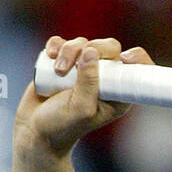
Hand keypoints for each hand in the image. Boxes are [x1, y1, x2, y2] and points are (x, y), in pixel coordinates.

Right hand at [14, 35, 155, 157]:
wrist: (35, 131)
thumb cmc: (62, 126)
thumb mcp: (80, 109)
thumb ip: (89, 82)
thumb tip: (91, 52)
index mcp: (117, 94)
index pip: (136, 71)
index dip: (137, 58)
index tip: (125, 58)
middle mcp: (104, 79)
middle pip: (108, 47)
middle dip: (89, 50)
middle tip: (71, 66)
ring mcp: (84, 69)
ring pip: (83, 43)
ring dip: (68, 51)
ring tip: (57, 71)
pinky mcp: (65, 62)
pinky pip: (63, 41)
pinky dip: (55, 46)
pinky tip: (50, 57)